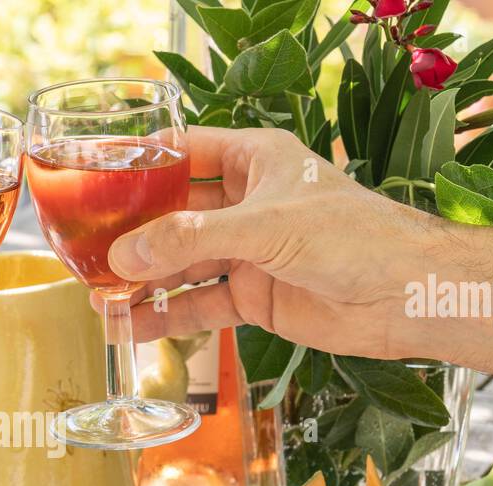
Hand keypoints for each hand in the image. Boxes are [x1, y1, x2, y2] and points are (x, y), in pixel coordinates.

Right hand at [107, 127, 438, 359]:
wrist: (407, 296)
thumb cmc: (355, 238)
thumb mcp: (265, 227)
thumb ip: (192, 239)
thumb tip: (125, 256)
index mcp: (253, 160)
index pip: (182, 152)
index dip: (136, 163)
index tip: (90, 175)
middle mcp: (246, 203)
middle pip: (172, 213)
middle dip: (131, 233)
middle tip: (85, 250)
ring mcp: (248, 252)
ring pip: (181, 263)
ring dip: (143, 280)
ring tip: (99, 296)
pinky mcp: (254, 296)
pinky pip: (199, 304)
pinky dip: (167, 316)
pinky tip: (132, 326)